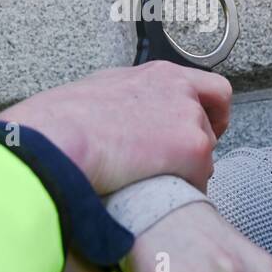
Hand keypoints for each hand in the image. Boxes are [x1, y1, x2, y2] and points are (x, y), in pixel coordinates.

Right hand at [0, 61, 230, 192]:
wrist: (59, 137)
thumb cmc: (62, 119)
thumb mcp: (100, 90)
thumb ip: (128, 97)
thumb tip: (125, 115)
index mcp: (159, 74)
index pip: (211, 89)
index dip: (208, 114)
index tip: (195, 131)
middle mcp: (181, 89)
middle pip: (211, 122)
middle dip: (197, 145)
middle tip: (176, 165)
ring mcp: (190, 117)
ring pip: (206, 154)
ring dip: (186, 171)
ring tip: (154, 184)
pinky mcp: (192, 148)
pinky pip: (200, 179)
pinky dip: (183, 192)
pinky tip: (158, 197)